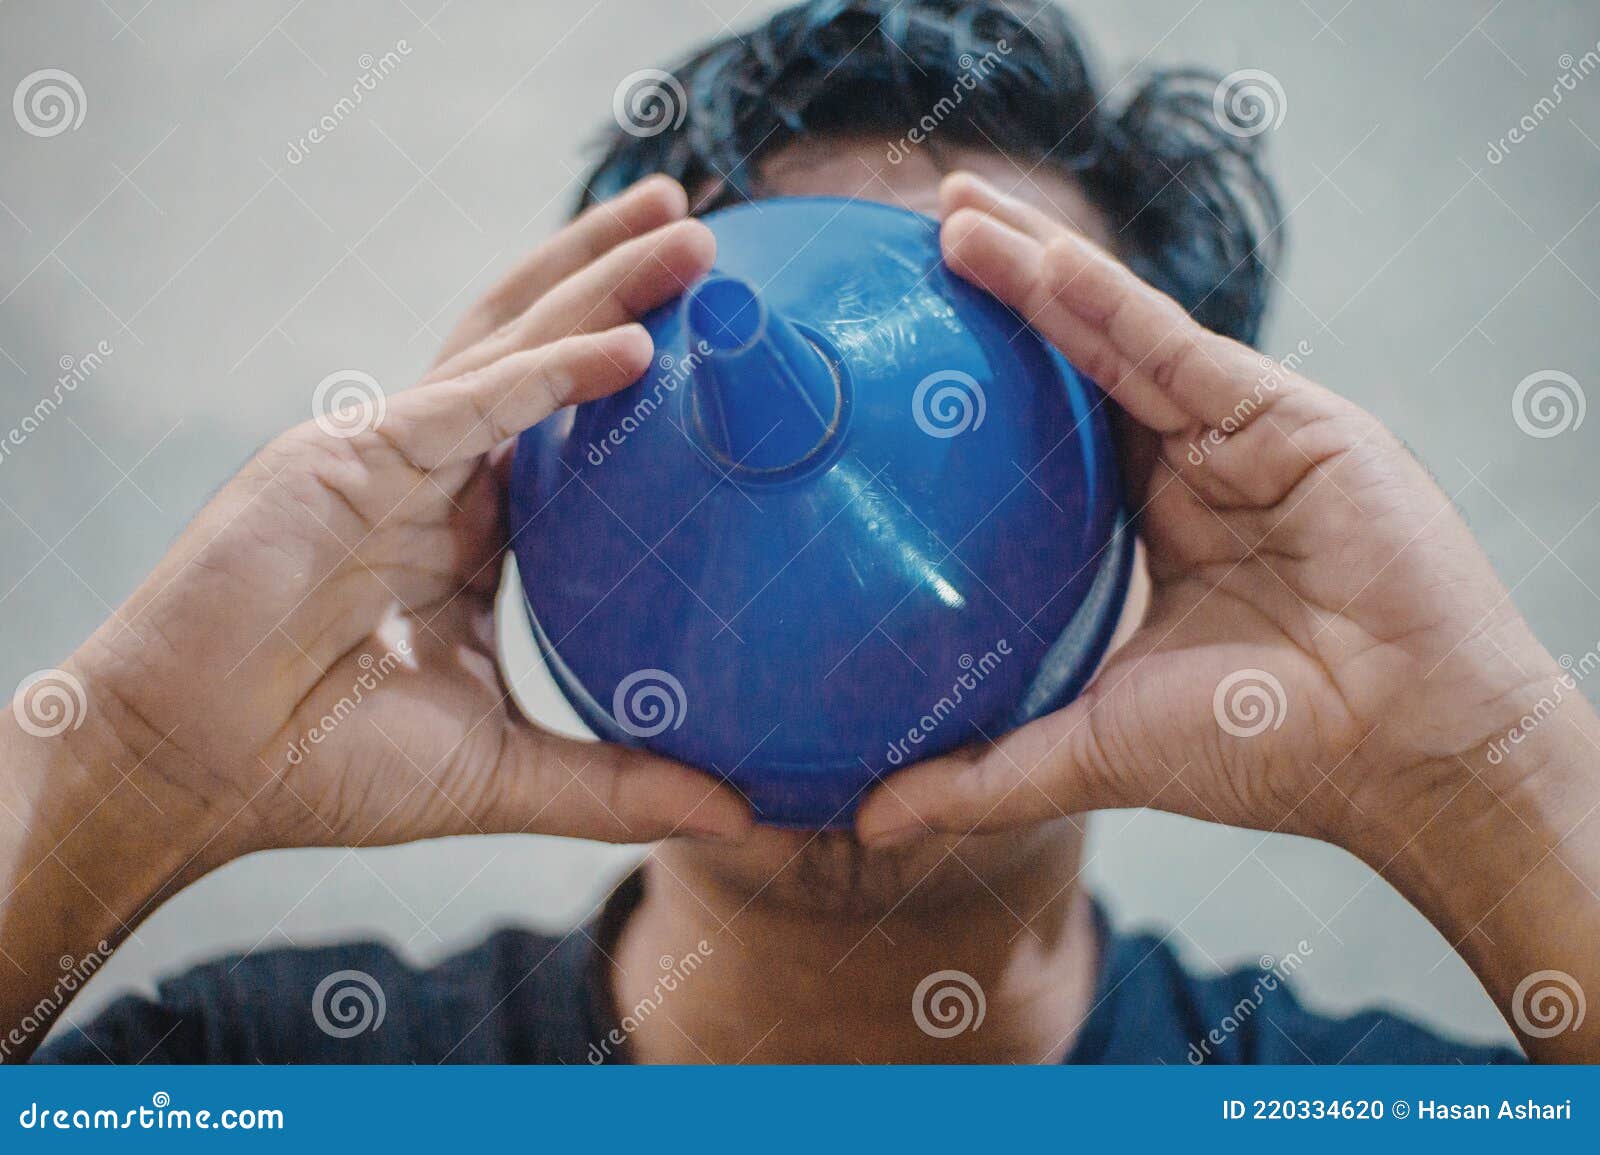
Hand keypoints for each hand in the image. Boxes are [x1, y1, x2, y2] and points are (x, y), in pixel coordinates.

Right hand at [67, 175, 750, 858]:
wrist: (190, 772)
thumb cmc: (324, 768)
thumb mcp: (501, 771)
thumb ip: (617, 784)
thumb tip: (741, 816)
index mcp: (464, 531)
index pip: (563, 427)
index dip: (631, 372)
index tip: (713, 337)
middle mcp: (434, 475)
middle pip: (543, 350)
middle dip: (623, 283)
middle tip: (710, 237)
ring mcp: (390, 454)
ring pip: (510, 343)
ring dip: (599, 282)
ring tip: (684, 229)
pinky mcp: (349, 455)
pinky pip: (466, 401)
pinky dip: (549, 371)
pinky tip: (627, 346)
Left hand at [857, 172, 1573, 857]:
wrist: (1401, 754)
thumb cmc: (1266, 753)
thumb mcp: (1093, 750)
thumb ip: (983, 773)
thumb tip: (867, 819)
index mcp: (1150, 523)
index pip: (1046, 429)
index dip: (978, 380)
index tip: (897, 344)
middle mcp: (1190, 465)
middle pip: (1075, 356)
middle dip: (998, 287)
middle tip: (913, 235)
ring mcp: (1238, 433)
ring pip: (1118, 330)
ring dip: (1034, 265)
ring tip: (951, 214)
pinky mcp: (1285, 416)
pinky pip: (1175, 348)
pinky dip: (1103, 302)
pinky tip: (1035, 260)